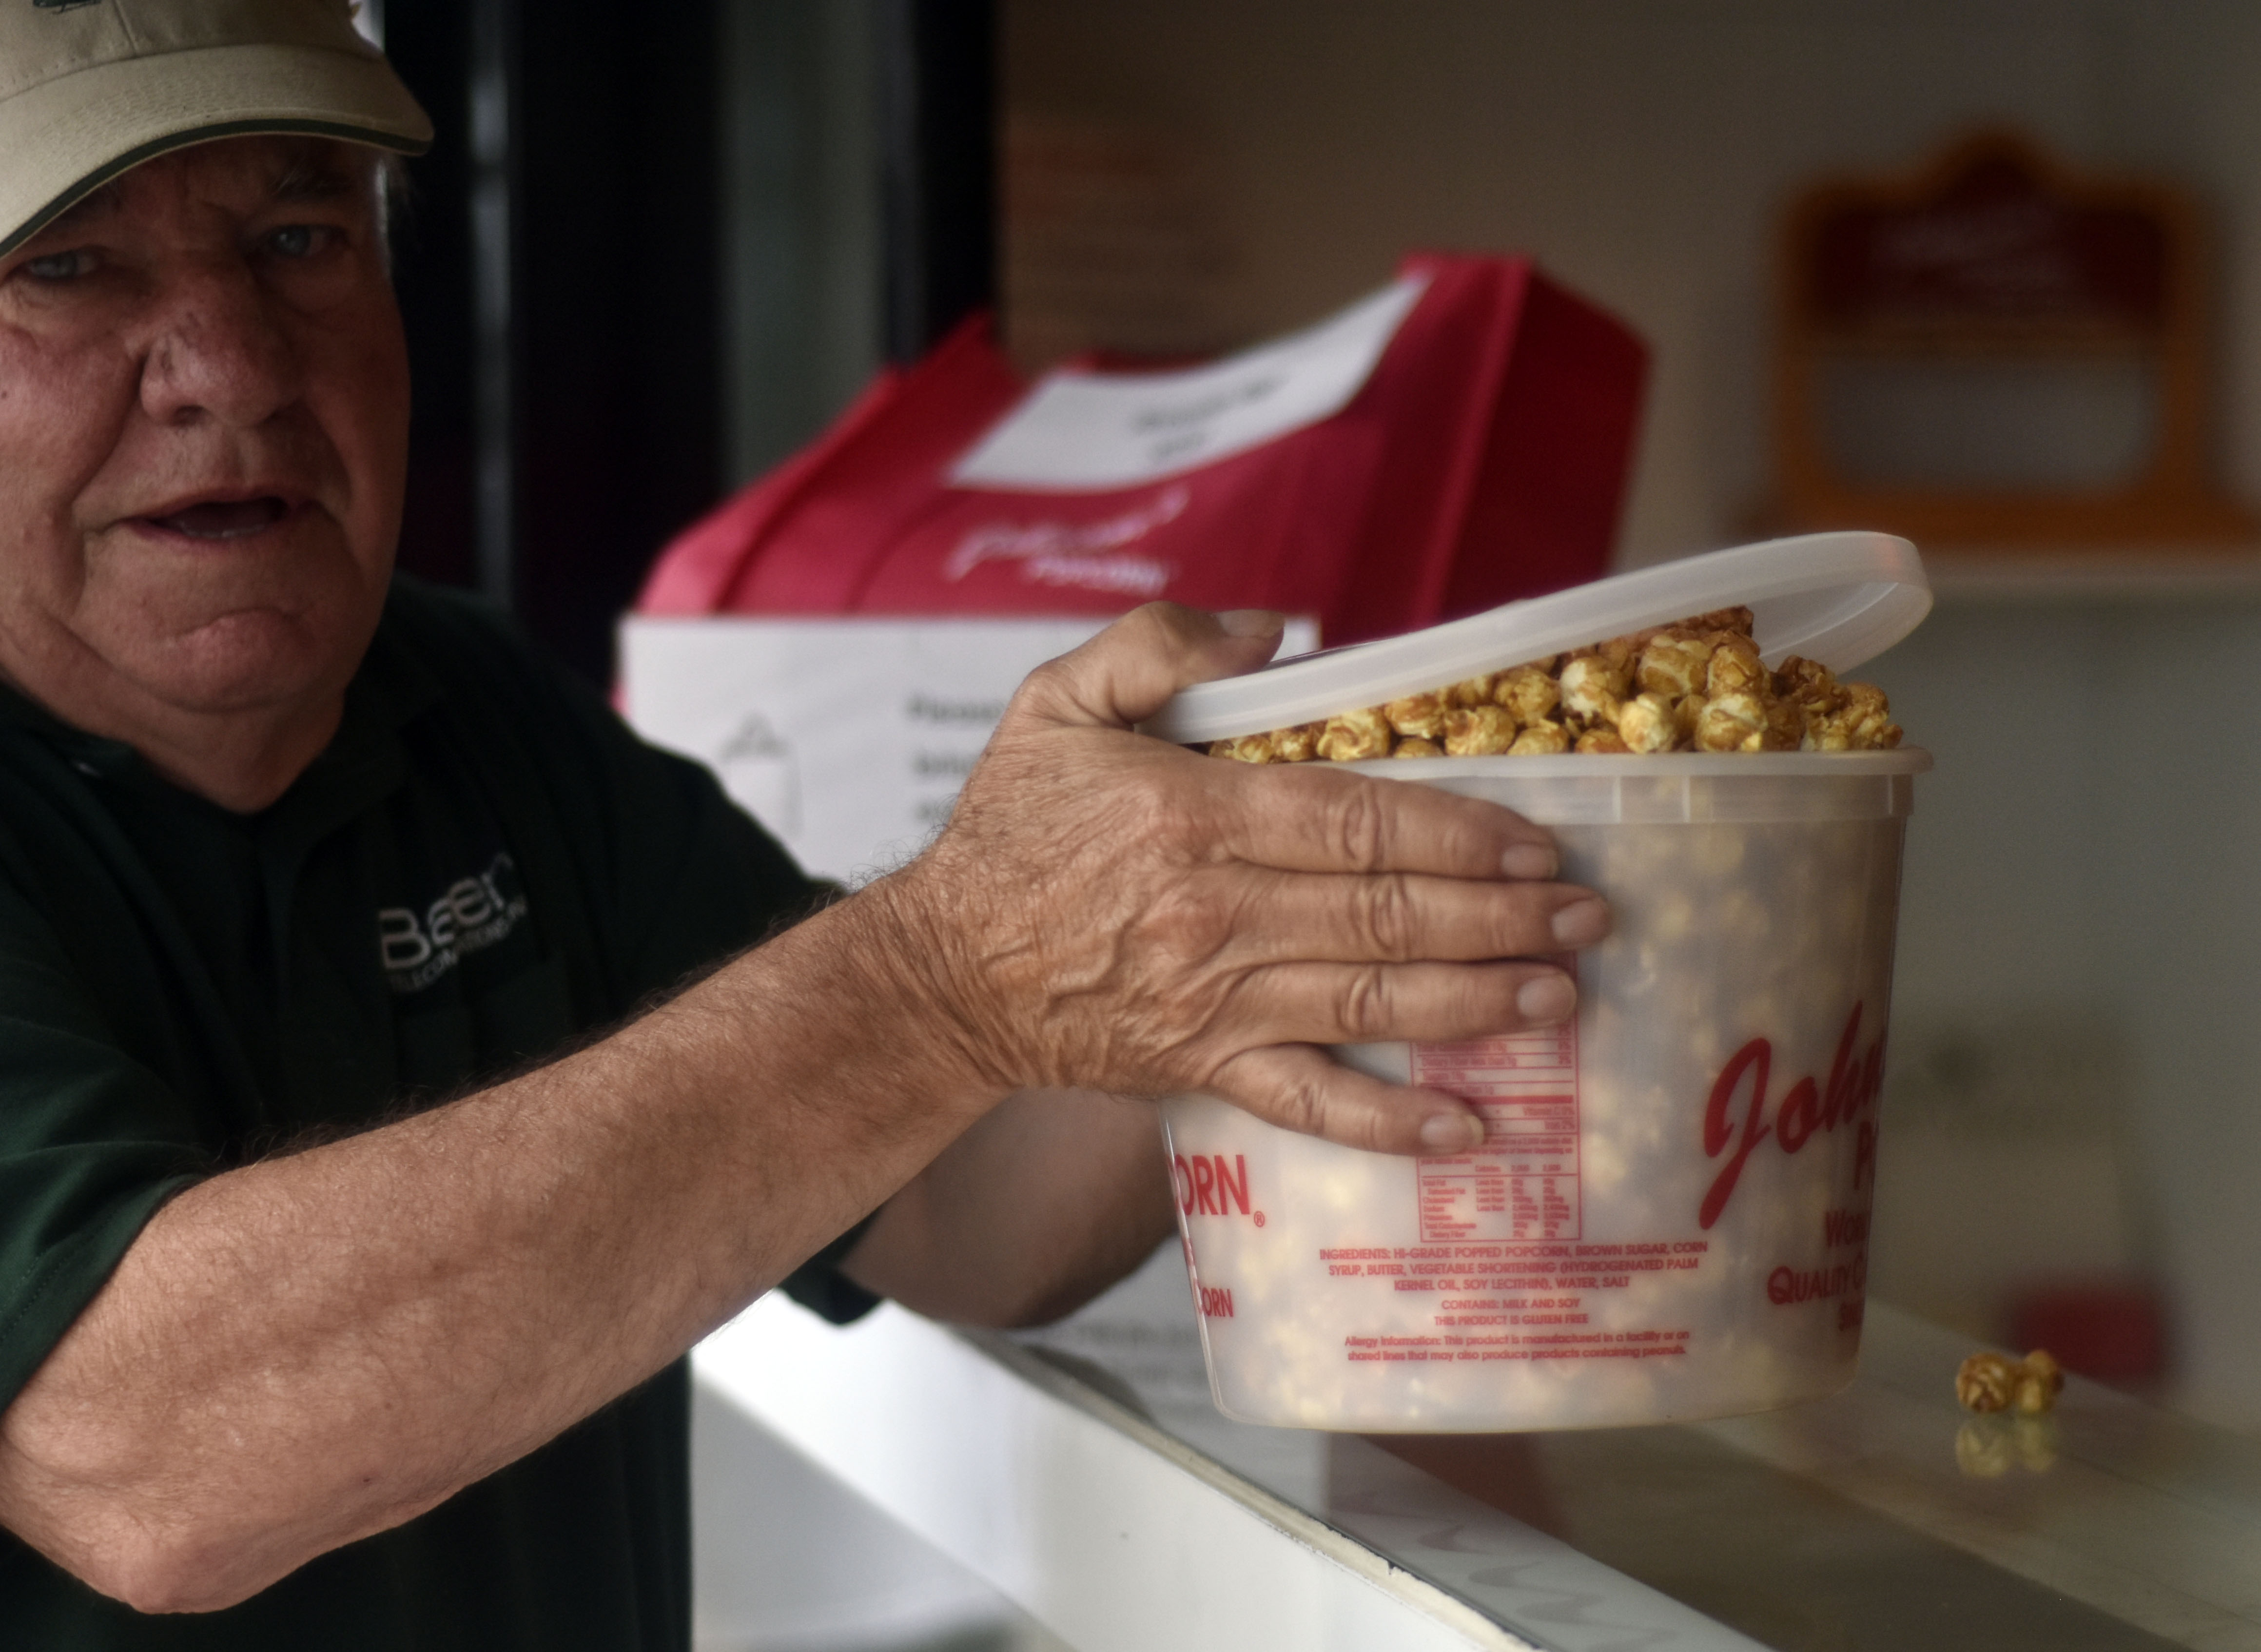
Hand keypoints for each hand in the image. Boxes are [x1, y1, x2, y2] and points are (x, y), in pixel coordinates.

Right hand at [879, 604, 1610, 1154]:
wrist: (942, 973)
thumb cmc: (1009, 832)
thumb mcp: (1057, 704)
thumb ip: (1159, 645)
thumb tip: (1276, 631)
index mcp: (1192, 816)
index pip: (1354, 823)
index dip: (1456, 833)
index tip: (1535, 841)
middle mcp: (1217, 915)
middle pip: (1386, 914)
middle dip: (1499, 918)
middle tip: (1587, 919)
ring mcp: (1215, 1001)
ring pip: (1370, 1002)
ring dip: (1475, 1003)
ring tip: (1562, 999)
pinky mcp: (1204, 1066)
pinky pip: (1309, 1101)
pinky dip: (1389, 1121)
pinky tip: (1467, 1128)